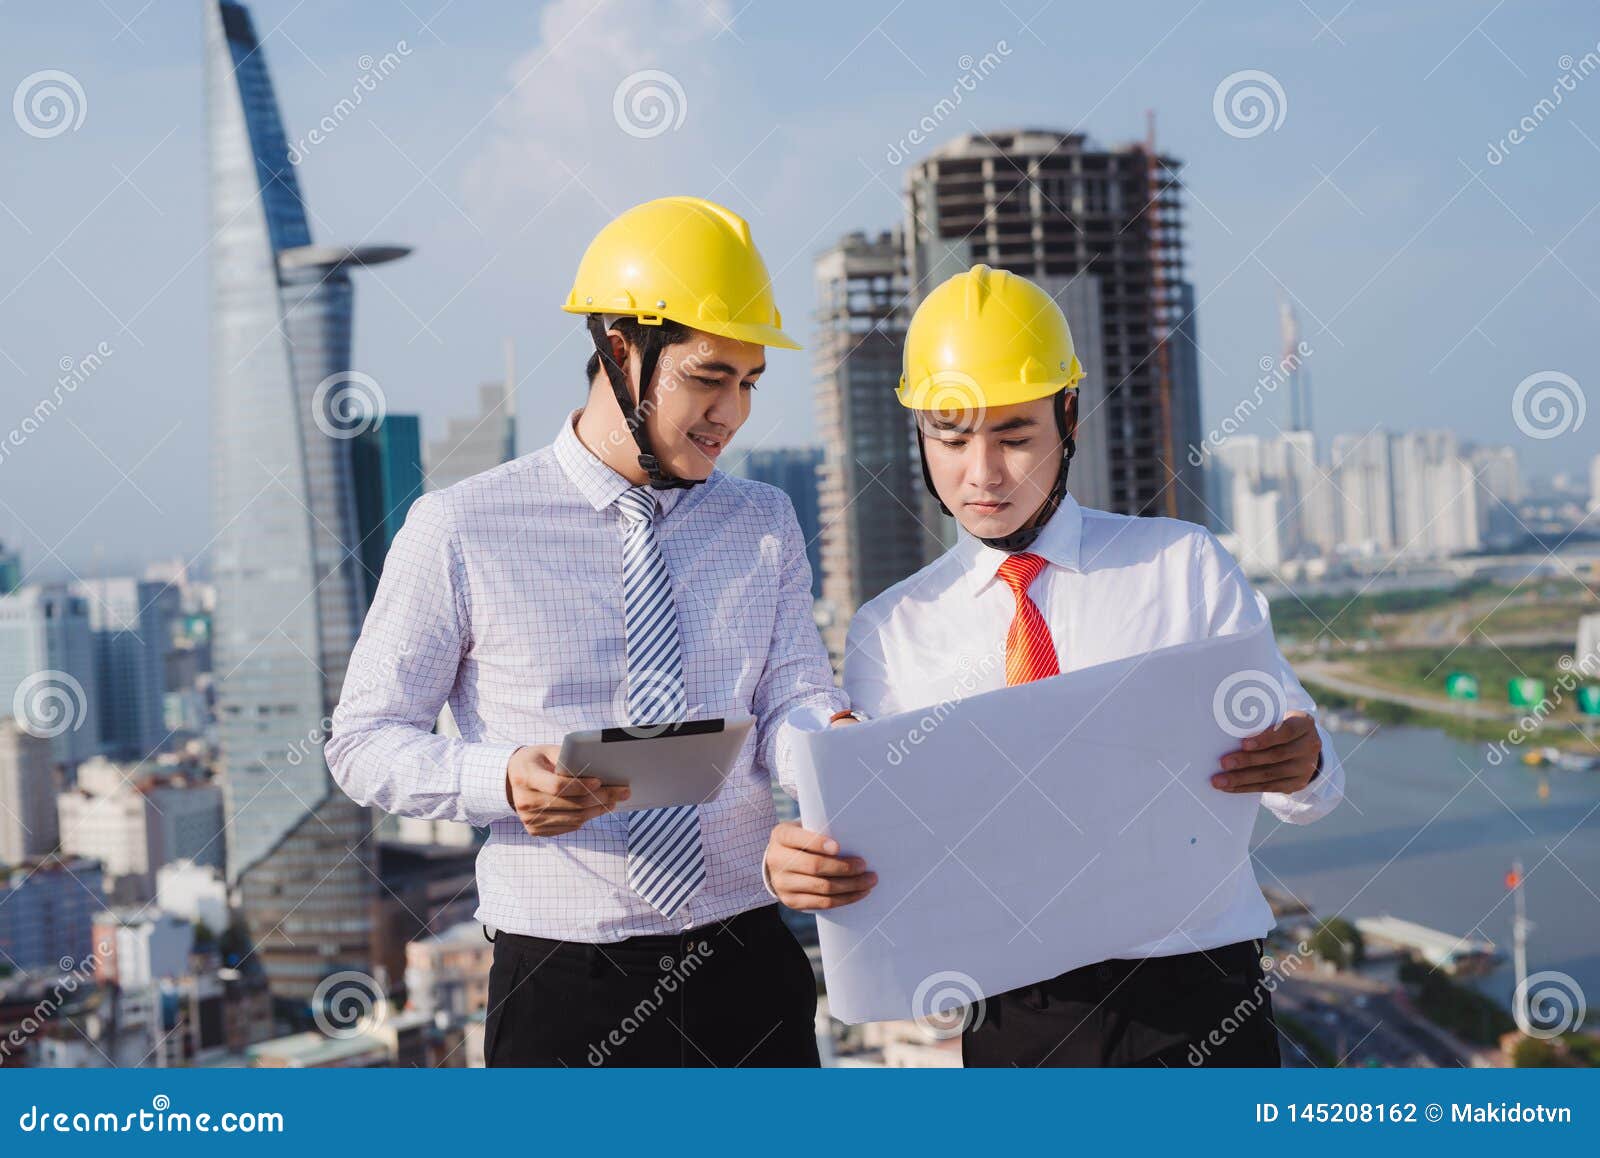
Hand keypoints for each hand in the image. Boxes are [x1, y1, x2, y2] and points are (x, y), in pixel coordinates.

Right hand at [505, 744, 629, 836]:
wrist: (512, 779)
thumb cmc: (535, 761)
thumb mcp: (548, 751)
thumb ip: (569, 758)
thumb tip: (599, 765)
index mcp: (526, 777)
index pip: (557, 786)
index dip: (581, 786)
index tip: (600, 781)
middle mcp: (525, 801)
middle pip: (570, 805)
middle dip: (600, 798)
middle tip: (621, 792)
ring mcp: (528, 819)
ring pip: (573, 819)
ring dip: (597, 811)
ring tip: (614, 801)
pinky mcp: (534, 830)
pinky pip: (567, 827)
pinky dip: (585, 819)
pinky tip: (596, 809)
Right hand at [764, 821, 876, 910]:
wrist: (779, 864)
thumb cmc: (801, 842)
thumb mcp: (804, 830)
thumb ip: (821, 831)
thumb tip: (854, 839)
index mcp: (781, 836)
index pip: (797, 838)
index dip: (818, 843)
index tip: (838, 847)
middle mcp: (777, 859)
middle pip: (814, 866)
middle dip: (843, 867)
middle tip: (863, 866)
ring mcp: (782, 883)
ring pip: (822, 887)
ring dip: (850, 885)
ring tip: (868, 881)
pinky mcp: (791, 901)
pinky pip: (822, 903)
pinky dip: (844, 898)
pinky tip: (858, 893)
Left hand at [1212, 711, 1321, 794]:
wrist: (1302, 743)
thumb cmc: (1280, 725)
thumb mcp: (1277, 717)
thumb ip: (1260, 722)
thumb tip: (1228, 730)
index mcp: (1304, 724)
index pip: (1286, 731)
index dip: (1265, 738)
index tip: (1243, 743)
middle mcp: (1309, 746)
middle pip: (1276, 755)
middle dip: (1247, 761)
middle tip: (1223, 763)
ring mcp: (1305, 767)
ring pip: (1271, 775)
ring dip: (1242, 778)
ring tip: (1220, 780)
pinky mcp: (1297, 783)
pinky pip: (1270, 787)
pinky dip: (1247, 788)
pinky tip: (1230, 787)